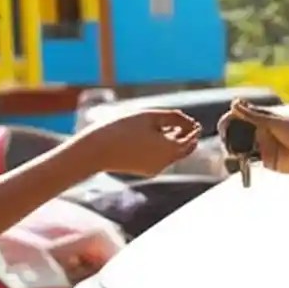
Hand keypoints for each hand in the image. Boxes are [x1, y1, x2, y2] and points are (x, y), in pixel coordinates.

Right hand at [75, 109, 200, 177]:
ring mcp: (156, 169)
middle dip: (186, 136)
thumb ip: (172, 116)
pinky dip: (162, 148)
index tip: (190, 119)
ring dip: (174, 141)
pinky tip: (154, 136)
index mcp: (169, 149)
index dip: (193, 127)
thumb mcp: (149, 116)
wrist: (95, 150)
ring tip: (168, 127)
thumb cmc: (122, 128)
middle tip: (184, 123)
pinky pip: (161, 158)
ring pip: (173, 154)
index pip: (191, 138)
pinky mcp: (146, 171)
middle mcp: (165, 162)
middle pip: (184, 149)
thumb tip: (188, 121)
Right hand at [221, 100, 288, 175]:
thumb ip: (255, 116)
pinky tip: (235, 157)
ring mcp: (266, 147)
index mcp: (269, 119)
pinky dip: (241, 159)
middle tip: (224, 133)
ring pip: (243, 145)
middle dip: (231, 131)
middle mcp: (265, 132)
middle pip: (241, 131)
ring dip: (234, 145)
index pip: (245, 115)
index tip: (226, 119)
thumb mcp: (278, 122)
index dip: (234, 116)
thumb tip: (234, 103)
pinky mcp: (267, 162)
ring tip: (229, 146)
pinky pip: (250, 160)